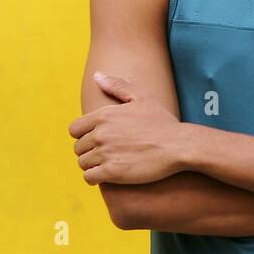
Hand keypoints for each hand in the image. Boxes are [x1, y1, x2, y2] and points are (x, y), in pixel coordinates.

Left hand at [68, 71, 182, 184]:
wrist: (179, 146)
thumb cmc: (162, 122)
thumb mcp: (142, 97)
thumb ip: (117, 85)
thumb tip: (97, 75)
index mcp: (103, 115)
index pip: (74, 129)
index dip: (83, 135)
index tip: (97, 140)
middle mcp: (100, 134)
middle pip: (78, 148)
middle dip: (89, 151)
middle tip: (106, 153)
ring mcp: (105, 154)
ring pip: (83, 163)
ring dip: (92, 165)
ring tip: (108, 164)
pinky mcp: (112, 172)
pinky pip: (89, 177)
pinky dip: (95, 178)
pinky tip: (107, 175)